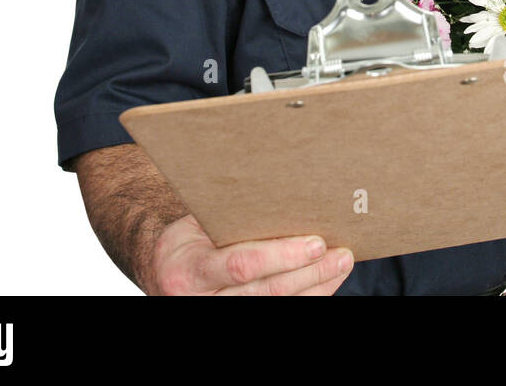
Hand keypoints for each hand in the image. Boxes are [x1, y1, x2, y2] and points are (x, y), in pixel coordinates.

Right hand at [144, 213, 354, 295]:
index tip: (316, 243)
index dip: (282, 256)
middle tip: (342, 253)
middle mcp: (201, 300)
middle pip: (266, 291)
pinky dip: (308, 296)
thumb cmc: (188, 236)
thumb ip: (233, 215)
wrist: (163, 268)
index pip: (241, 265)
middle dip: (310, 273)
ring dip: (317, 286)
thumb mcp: (199, 222)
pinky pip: (277, 310)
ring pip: (276, 305)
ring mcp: (218, 311)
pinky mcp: (235, 315)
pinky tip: (327, 281)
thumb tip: (289, 191)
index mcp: (188, 270)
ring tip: (342, 264)